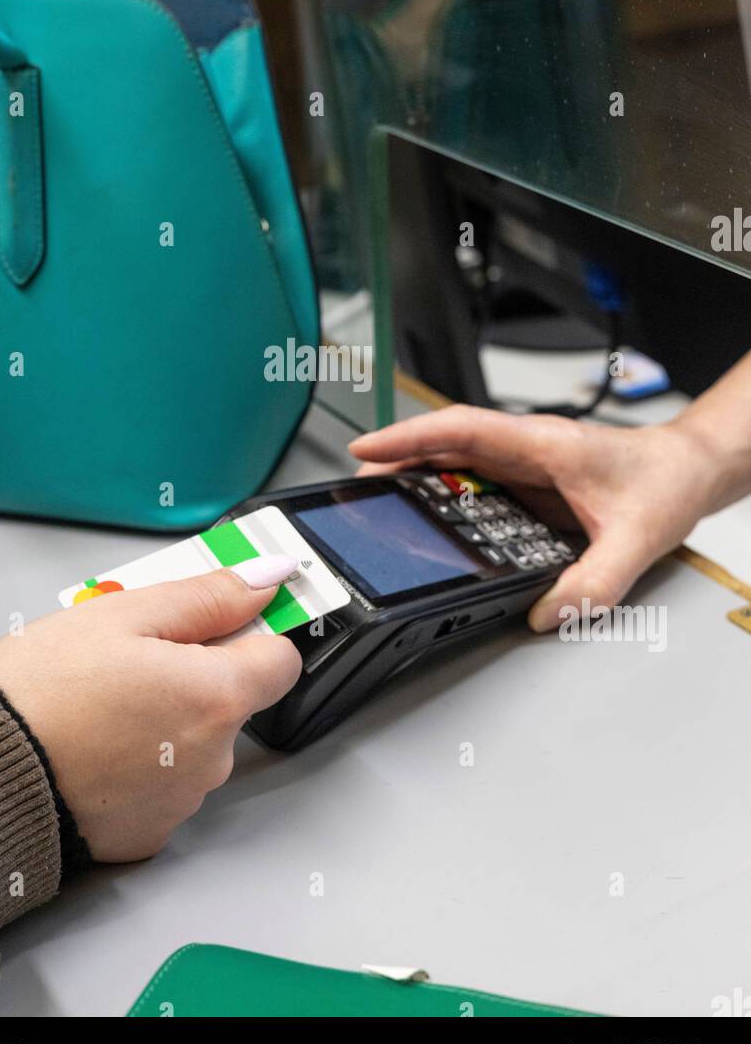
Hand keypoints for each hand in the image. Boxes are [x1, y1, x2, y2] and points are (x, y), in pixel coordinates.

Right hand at [0, 560, 301, 861]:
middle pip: (231, 700)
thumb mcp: (124, 616)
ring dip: (163, 720)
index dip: (249, 631)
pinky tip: (92, 747)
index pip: (280, 657)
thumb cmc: (41, 691)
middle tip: (128, 657)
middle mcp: (212, 757)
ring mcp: (180, 801)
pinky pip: (159, 784)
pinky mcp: (146, 833)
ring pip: (193, 743)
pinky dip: (137, 765)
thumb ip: (205, 597)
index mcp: (217, 697)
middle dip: (193, 674)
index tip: (216, 619)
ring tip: (98, 704)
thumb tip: (266, 578)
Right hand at [350, 407, 722, 631]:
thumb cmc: (665, 482)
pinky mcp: (526, 482)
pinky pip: (471, 481)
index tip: (366, 450)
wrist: (688, 470)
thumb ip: (594, 581)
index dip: (407, 437)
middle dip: (393, 460)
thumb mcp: (636, 538)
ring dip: (413, 476)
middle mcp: (525, 448)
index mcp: (542, 443)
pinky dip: (440, 493)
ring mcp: (523, 464)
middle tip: (356, 488)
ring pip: (453, 461)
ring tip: (377, 504)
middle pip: (443, 444)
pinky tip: (426, 518)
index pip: (460, 429)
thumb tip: (547, 613)